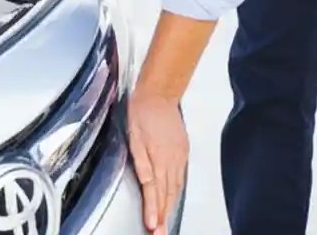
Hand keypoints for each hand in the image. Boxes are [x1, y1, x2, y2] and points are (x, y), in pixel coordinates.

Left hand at [128, 88, 187, 233]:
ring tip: (165, 223)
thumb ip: (141, 162)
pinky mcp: (182, 152)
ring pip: (175, 188)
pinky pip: (180, 177)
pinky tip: (172, 198)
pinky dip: (175, 192)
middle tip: (160, 233)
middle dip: (163, 216)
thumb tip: (147, 182)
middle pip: (168, 194)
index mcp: (158, 157)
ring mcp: (179, 157)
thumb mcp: (134, 137)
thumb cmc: (142, 112)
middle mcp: (172, 160)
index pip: (156, 191)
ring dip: (170, 207)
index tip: (153, 226)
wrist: (159, 95)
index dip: (154, 211)